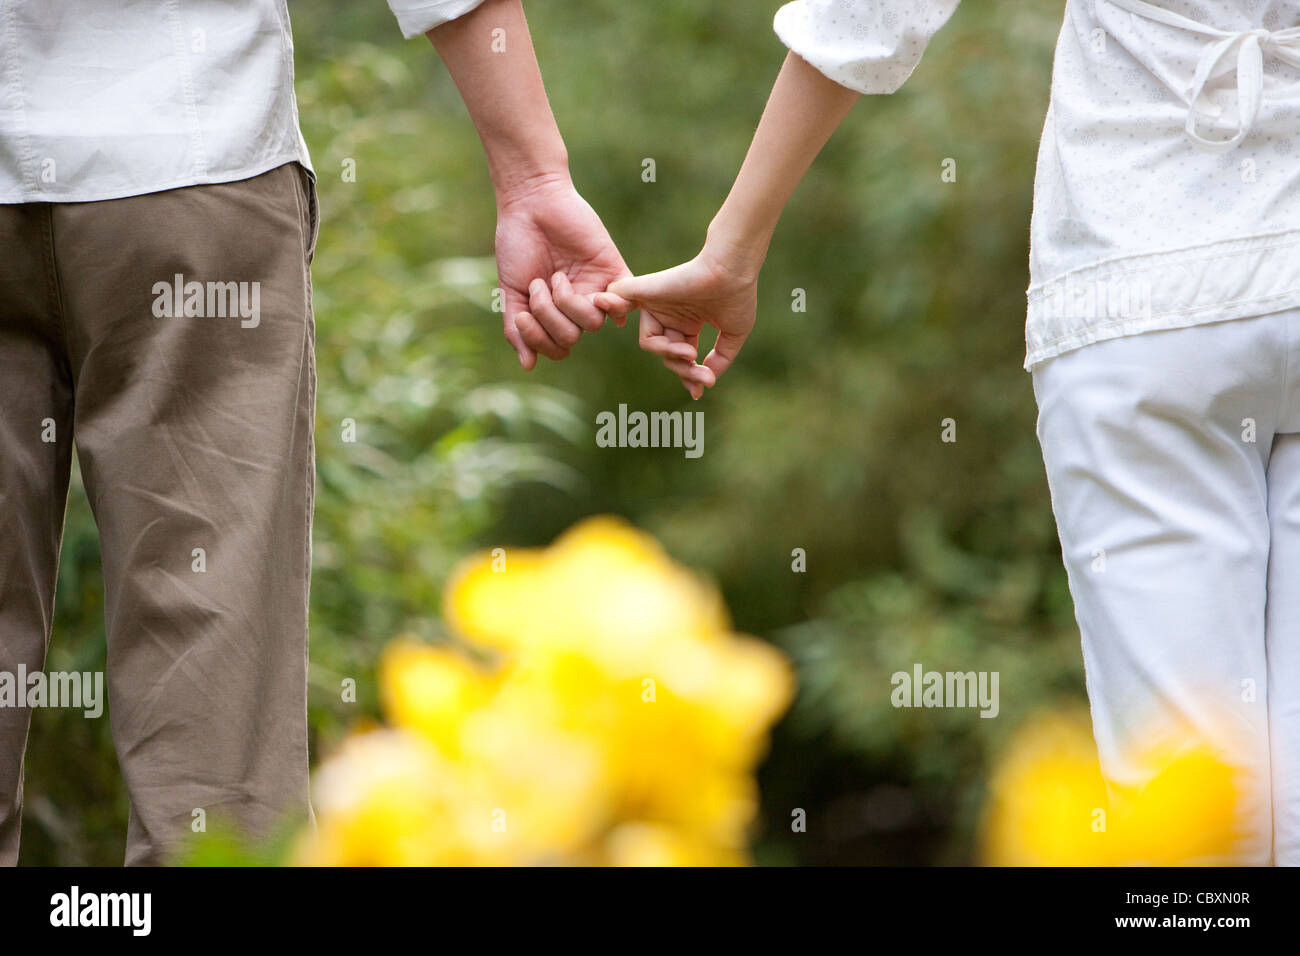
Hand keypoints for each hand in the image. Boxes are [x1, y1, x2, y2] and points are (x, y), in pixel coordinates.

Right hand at [494, 174, 631, 369]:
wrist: (531, 204)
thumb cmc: (517, 244)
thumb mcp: (511, 291)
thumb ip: (517, 328)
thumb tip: (528, 366)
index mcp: (554, 312)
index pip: (557, 348)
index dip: (539, 340)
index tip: (522, 315)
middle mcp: (577, 304)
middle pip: (572, 338)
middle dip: (549, 317)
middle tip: (538, 285)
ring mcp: (596, 288)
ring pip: (592, 324)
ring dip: (567, 305)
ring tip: (554, 277)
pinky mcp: (614, 270)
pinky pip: (626, 302)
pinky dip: (614, 307)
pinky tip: (597, 298)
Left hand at [599, 249, 756, 399]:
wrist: (733, 269)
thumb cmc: (738, 295)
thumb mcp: (733, 335)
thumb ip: (721, 359)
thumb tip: (708, 379)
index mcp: (689, 322)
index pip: (681, 355)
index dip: (689, 375)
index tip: (699, 391)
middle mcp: (671, 315)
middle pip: (666, 353)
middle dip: (684, 369)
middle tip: (702, 376)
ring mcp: (657, 305)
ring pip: (649, 343)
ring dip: (669, 354)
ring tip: (690, 354)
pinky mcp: (644, 292)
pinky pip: (617, 304)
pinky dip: (612, 309)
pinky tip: (614, 316)